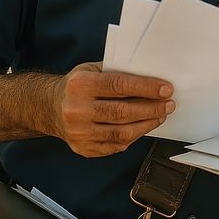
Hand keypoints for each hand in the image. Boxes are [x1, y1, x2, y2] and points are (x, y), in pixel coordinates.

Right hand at [49, 62, 173, 157]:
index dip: (146, 88)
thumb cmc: (77, 86)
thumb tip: (151, 77)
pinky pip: (116, 145)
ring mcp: (79, 133)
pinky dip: (134, 137)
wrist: (49, 108)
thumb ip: (117, 72)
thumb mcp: (91, 69)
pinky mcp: (83, 148)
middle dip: (152, 108)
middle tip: (168, 104)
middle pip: (123, 112)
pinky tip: (143, 127)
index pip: (120, 86)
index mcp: (80, 85)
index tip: (166, 89)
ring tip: (160, 116)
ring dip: (147, 124)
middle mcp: (77, 110)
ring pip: (122, 132)